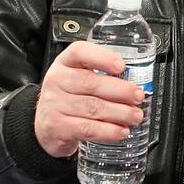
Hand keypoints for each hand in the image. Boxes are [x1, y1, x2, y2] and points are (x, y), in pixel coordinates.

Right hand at [34, 41, 145, 157]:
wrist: (45, 125)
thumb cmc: (69, 97)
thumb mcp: (78, 78)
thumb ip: (102, 76)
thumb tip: (135, 86)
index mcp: (65, 63)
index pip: (79, 52)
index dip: (102, 57)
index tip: (121, 66)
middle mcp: (56, 80)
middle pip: (91, 83)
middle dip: (121, 90)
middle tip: (138, 96)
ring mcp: (54, 104)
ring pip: (93, 108)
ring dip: (120, 113)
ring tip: (135, 116)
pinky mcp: (57, 127)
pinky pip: (88, 128)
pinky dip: (109, 131)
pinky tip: (121, 131)